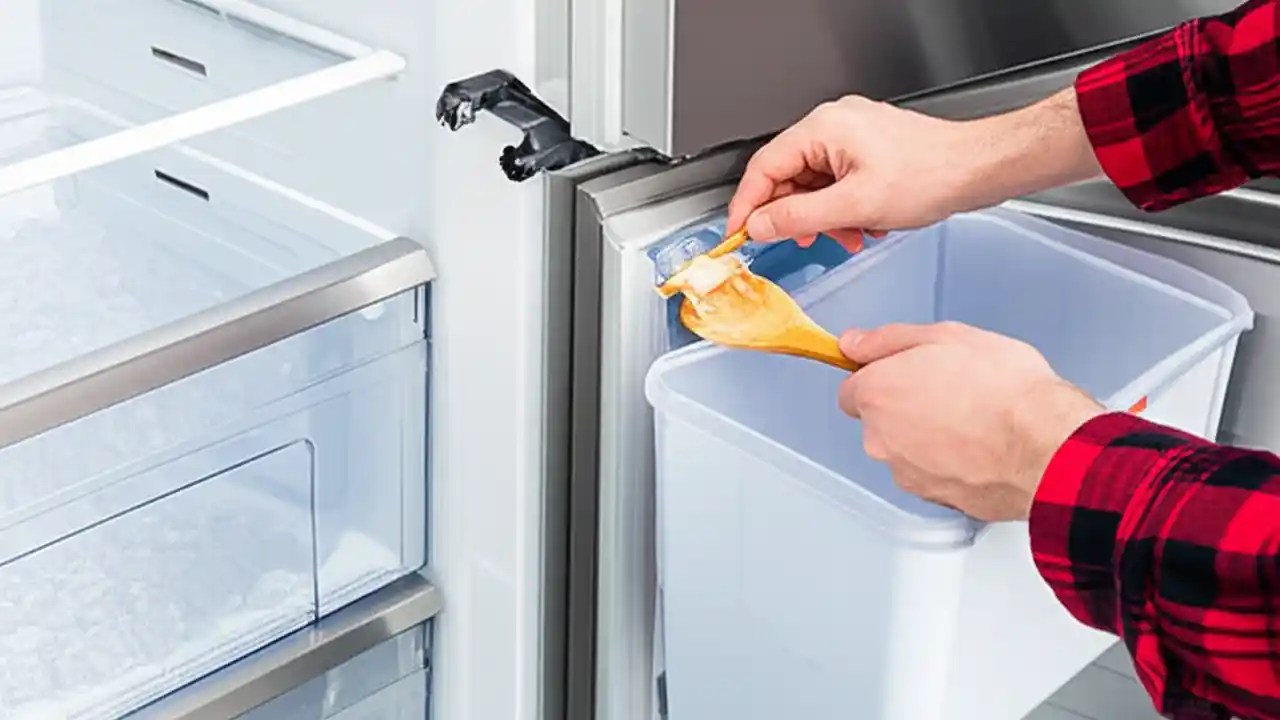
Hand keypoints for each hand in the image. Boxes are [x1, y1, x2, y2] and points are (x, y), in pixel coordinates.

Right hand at [725, 89, 1101, 251]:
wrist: (976, 170)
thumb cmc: (931, 175)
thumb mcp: (854, 206)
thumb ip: (798, 217)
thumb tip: (760, 225)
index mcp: (823, 129)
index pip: (764, 168)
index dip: (747, 206)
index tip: (739, 233)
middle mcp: (834, 126)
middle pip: (788, 176)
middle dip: (795, 215)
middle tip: (800, 241)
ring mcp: (851, 136)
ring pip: (813, 183)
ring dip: (823, 217)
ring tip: (846, 236)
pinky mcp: (867, 150)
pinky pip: (836, 182)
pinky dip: (841, 209)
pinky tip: (860, 226)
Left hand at [837, 322, 1103, 521]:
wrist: (1047, 447)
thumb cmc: (1004, 389)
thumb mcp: (947, 336)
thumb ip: (889, 339)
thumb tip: (852, 343)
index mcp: (877, 395)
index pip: (852, 389)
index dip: (881, 377)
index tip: (906, 372)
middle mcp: (881, 439)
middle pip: (881, 420)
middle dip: (907, 407)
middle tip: (952, 390)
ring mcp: (907, 474)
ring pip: (908, 450)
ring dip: (929, 437)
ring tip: (974, 419)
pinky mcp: (936, 498)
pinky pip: (935, 475)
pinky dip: (951, 463)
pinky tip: (983, 447)